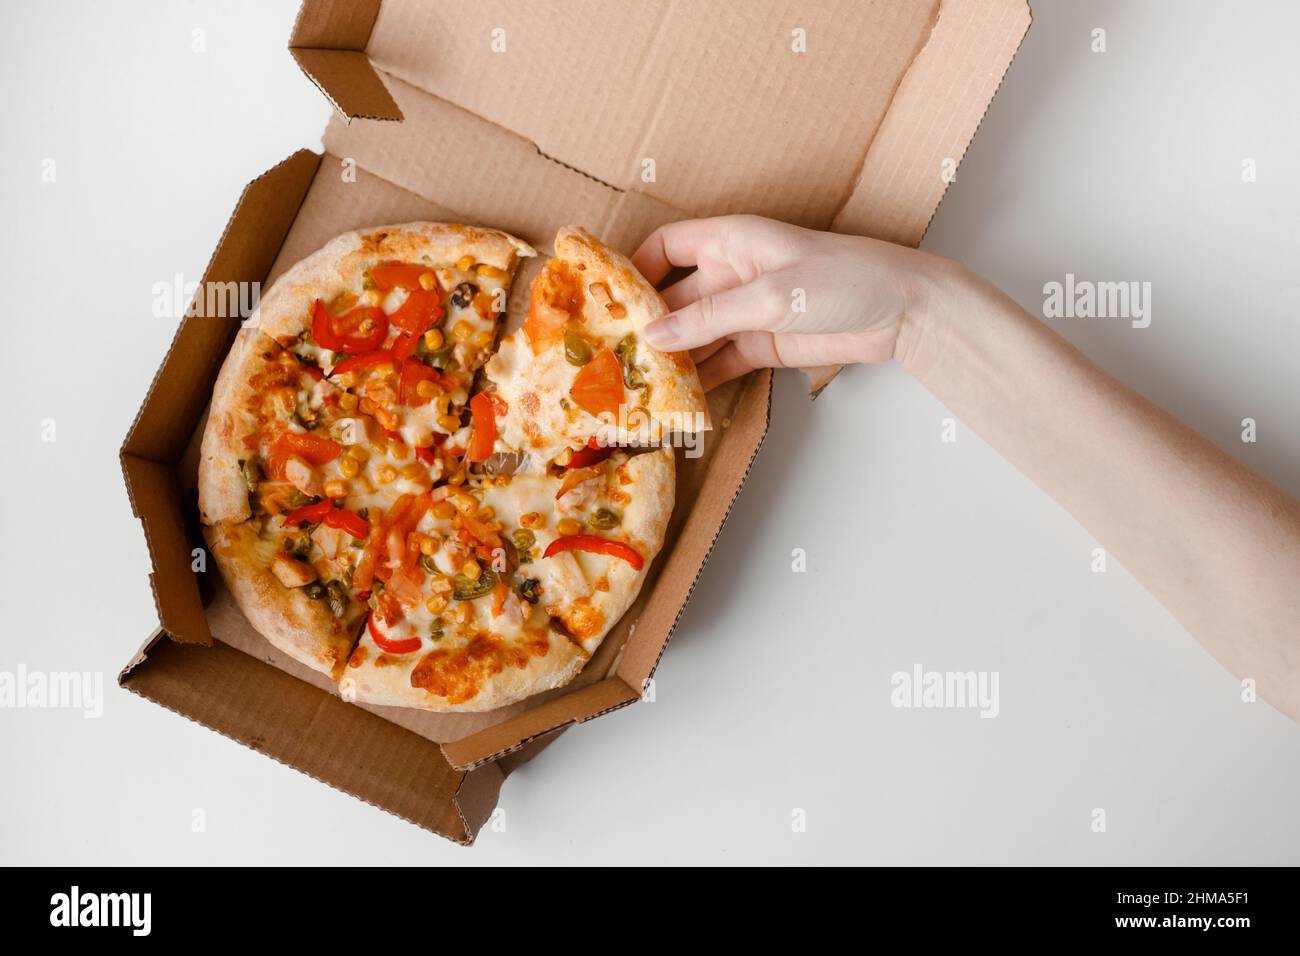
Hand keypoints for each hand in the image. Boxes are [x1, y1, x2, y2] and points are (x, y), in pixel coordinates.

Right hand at [632, 214, 953, 389]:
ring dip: (671, 359)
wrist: (903, 312)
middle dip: (647, 326)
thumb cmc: (844, 278)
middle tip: (613, 358)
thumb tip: (653, 336)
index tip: (604, 298)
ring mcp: (746, 312)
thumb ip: (709, 318)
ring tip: (637, 387)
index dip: (634, 268)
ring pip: (695, 336)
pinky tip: (678, 399)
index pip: (667, 246)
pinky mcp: (762, 345)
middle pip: (674, 299)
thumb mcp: (770, 295)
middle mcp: (732, 274)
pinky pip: (719, 362)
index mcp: (731, 240)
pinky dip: (700, 380)